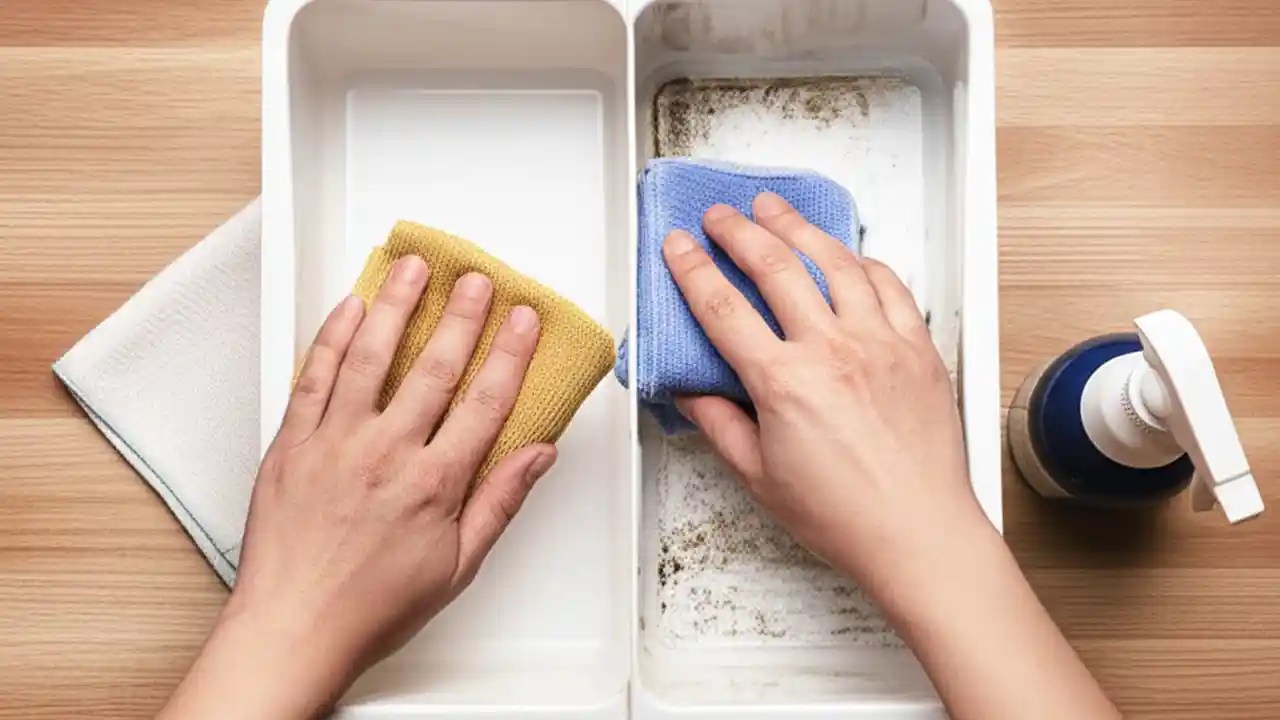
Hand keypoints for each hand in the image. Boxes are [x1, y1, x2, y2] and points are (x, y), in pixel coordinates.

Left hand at [160, 256, 554, 718]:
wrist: (293, 629)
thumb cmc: (374, 606)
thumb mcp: (458, 565)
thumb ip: (500, 501)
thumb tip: (538, 454)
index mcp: (434, 483)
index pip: (485, 402)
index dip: (510, 353)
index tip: (523, 319)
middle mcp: (386, 453)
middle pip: (434, 367)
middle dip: (461, 316)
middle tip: (477, 279)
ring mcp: (334, 443)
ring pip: (370, 357)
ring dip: (396, 306)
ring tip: (414, 268)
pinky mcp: (291, 443)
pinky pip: (313, 377)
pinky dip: (331, 338)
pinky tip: (350, 308)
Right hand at [667, 193, 980, 588]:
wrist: (918, 533)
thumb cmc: (844, 515)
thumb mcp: (759, 476)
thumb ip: (719, 425)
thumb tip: (691, 392)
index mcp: (783, 383)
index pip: (723, 307)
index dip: (694, 269)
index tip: (679, 245)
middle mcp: (832, 351)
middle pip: (776, 266)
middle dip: (740, 231)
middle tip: (721, 215)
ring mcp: (879, 343)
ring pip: (835, 262)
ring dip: (799, 228)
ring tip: (776, 209)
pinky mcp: (917, 348)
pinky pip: (890, 286)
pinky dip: (863, 262)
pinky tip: (848, 254)